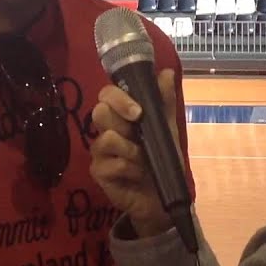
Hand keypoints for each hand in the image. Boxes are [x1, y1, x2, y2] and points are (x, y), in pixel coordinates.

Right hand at [90, 68, 179, 237]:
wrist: (162, 193)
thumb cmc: (161, 157)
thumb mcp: (167, 127)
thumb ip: (164, 101)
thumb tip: (166, 72)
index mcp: (119, 115)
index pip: (107, 94)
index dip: (119, 99)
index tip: (137, 112)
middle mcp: (105, 129)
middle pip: (100, 112)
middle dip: (124, 125)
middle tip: (140, 137)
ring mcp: (99, 151)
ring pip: (105, 139)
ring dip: (131, 150)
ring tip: (142, 160)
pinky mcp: (98, 172)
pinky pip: (110, 164)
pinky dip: (129, 169)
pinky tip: (137, 174)